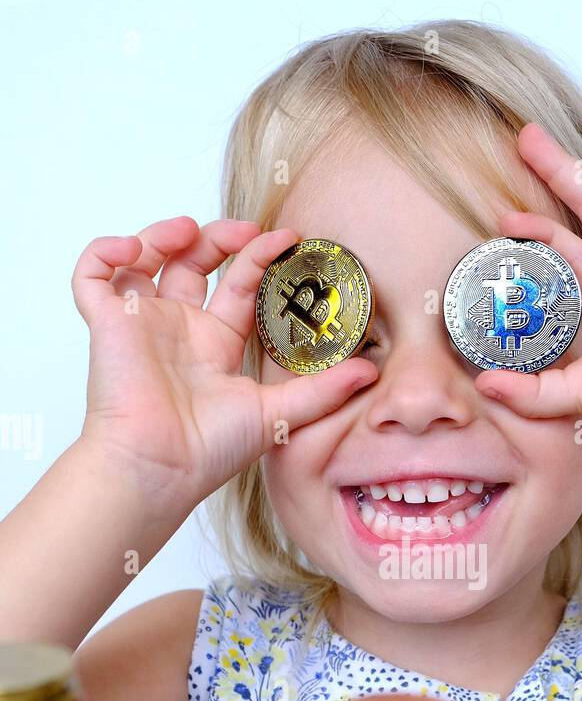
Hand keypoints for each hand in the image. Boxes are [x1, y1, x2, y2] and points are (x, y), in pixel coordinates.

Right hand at [71, 217, 377, 508]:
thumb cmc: (209, 451)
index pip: (240, 284)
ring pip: (145, 258)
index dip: (260, 257)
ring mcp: (142, 323)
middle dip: (217, 237)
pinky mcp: (108, 323)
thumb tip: (369, 371)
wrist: (161, 468)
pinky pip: (93, 274)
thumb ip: (321, 390)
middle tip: (242, 233)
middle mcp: (180, 328)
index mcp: (217, 344)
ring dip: (163, 233)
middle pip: (195, 261)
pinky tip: (131, 251)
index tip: (286, 238)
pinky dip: (105, 251)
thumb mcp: (277, 413)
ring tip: (183, 232)